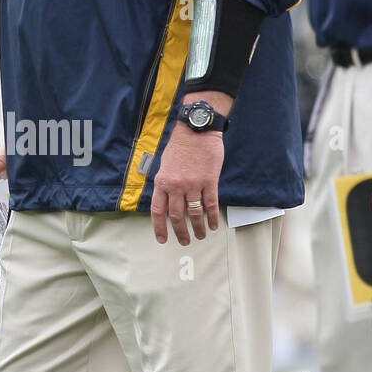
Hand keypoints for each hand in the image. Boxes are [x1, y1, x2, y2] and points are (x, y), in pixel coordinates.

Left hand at [151, 121, 223, 244]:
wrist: (196, 130)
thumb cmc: (180, 145)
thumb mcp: (165, 164)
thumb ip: (166, 183)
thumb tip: (168, 201)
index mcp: (162, 182)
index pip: (158, 211)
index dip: (159, 227)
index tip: (162, 239)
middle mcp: (176, 186)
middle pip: (176, 216)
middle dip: (180, 232)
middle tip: (184, 241)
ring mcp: (193, 184)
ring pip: (194, 214)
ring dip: (197, 228)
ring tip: (200, 236)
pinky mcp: (209, 181)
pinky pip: (210, 205)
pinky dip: (212, 217)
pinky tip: (213, 225)